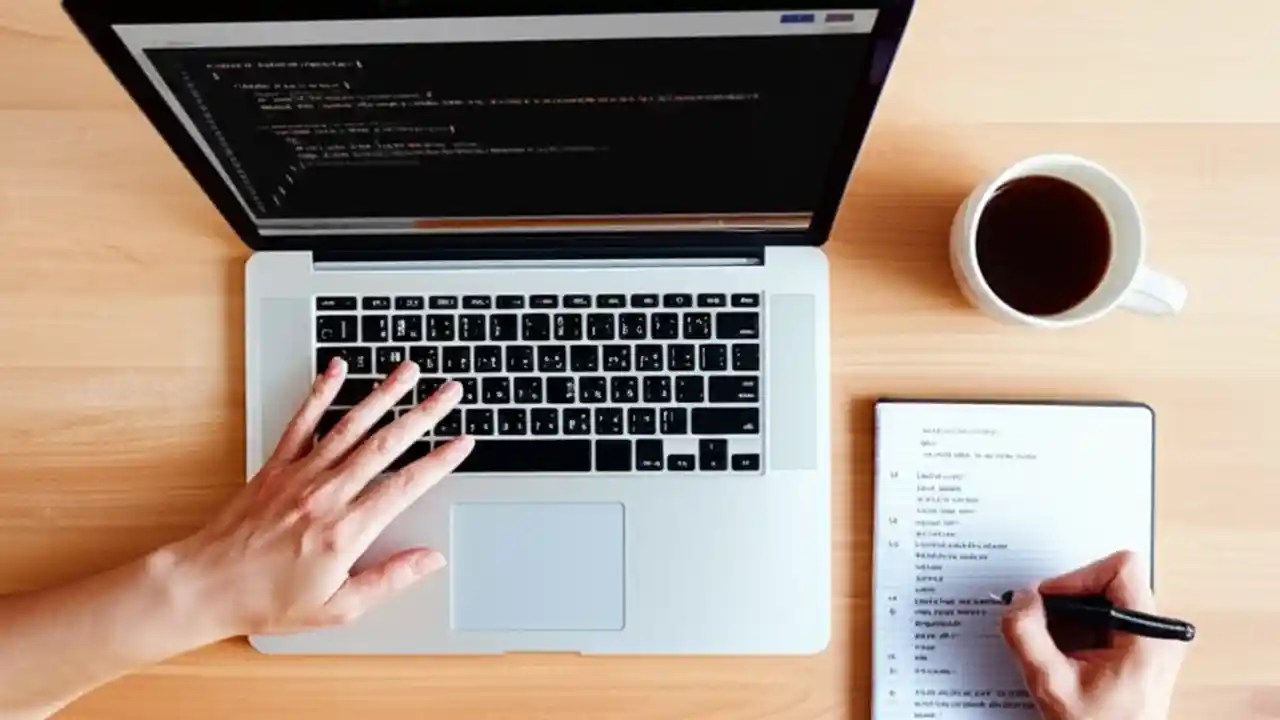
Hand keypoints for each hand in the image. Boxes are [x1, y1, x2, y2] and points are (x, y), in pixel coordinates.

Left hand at [161, 358, 473, 637]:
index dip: (438, 461)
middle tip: (448, 392)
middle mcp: (326, 494)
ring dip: (382, 394)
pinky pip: (302, 422)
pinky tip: (337, 370)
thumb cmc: (266, 601)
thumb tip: (430, 560)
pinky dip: (320, 393)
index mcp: (346, 531)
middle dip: (422, 414)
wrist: (204, 586)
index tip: (461, 442)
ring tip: (408, 371)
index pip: (405, 486)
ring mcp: (300, 475)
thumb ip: (389, 580)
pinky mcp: (275, 466)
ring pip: (350, 425)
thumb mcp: (337, 608)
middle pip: (385, 444)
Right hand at [1001, 551, 1186, 719]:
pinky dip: (1077, 627)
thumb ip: (1027, 636)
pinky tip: (1065, 653)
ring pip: (1104, 597)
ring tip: (1055, 644)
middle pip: (1109, 580)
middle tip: (1043, 623)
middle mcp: (1157, 633)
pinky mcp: (1140, 648)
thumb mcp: (1052, 686)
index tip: (1050, 599)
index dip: (1077, 576)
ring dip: (1070, 615)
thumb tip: (1019, 600)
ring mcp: (1151, 640)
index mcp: (1147, 637)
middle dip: (1067, 598)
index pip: (1120, 569)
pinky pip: (1105, 617)